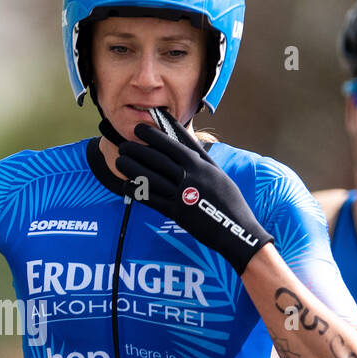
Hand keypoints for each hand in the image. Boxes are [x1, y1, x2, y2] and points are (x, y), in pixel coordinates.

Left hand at [115, 107, 272, 274]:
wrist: (236, 230)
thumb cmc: (228, 201)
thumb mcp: (217, 174)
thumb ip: (201, 159)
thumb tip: (188, 142)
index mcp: (202, 165)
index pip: (174, 144)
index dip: (155, 134)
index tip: (141, 127)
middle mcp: (191, 177)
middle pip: (159, 159)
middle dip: (138, 149)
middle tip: (124, 144)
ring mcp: (183, 195)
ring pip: (152, 177)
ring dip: (133, 168)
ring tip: (120, 161)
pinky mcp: (177, 213)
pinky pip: (153, 200)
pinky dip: (138, 191)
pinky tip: (126, 185)